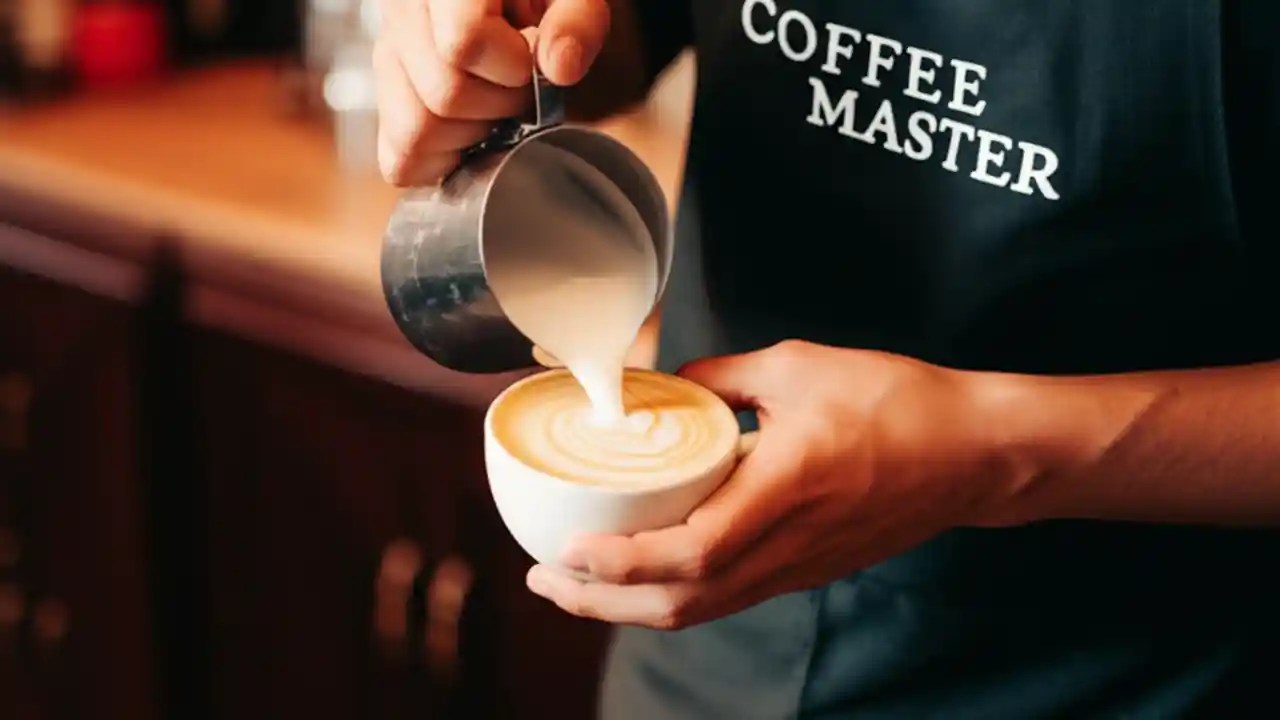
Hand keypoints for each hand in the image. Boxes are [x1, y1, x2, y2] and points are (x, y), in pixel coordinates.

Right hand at [374, 0, 610, 185]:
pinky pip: (398, 157)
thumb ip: (577, 19)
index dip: (512, 67)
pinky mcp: (386, 95)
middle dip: (499, 106)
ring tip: (493, 102)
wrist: (504, 2)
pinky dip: (440, 160)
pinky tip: (470, 132)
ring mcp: (387, 55)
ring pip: (415, 131)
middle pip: (444, 95)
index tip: (532, 59)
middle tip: (519, 86)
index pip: (463, 42)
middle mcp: (402, 11)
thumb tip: (559, 67)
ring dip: (471, 134)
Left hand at [525, 340, 1033, 629]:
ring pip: (701, 609)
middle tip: (545, 581)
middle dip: (602, 601)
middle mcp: (788, 544)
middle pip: (681, 603)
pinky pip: (728, 597)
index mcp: (784, 489)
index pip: (690, 552)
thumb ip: (723, 374)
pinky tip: (645, 574)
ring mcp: (799, 567)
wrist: (974, 452)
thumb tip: (668, 382)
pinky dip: (673, 596)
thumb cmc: (899, 402)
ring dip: (630, 605)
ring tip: (578, 586)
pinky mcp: (807, 570)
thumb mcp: (800, 366)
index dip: (621, 563)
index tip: (566, 552)